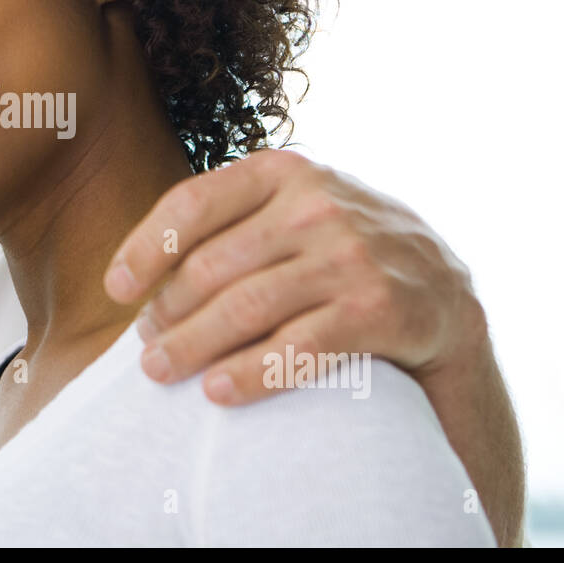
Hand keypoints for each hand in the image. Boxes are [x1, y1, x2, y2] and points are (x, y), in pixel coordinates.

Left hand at [103, 147, 487, 402]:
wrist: (447, 298)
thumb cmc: (343, 258)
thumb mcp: (295, 217)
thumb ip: (234, 226)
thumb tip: (137, 274)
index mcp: (285, 171)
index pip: (194, 202)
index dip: (145, 248)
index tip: (116, 290)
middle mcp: (318, 202)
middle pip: (213, 264)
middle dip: (167, 312)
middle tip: (146, 348)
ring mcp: (352, 253)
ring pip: (246, 307)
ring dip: (193, 346)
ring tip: (161, 372)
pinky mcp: (380, 307)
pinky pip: (297, 347)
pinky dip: (250, 372)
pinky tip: (218, 391)